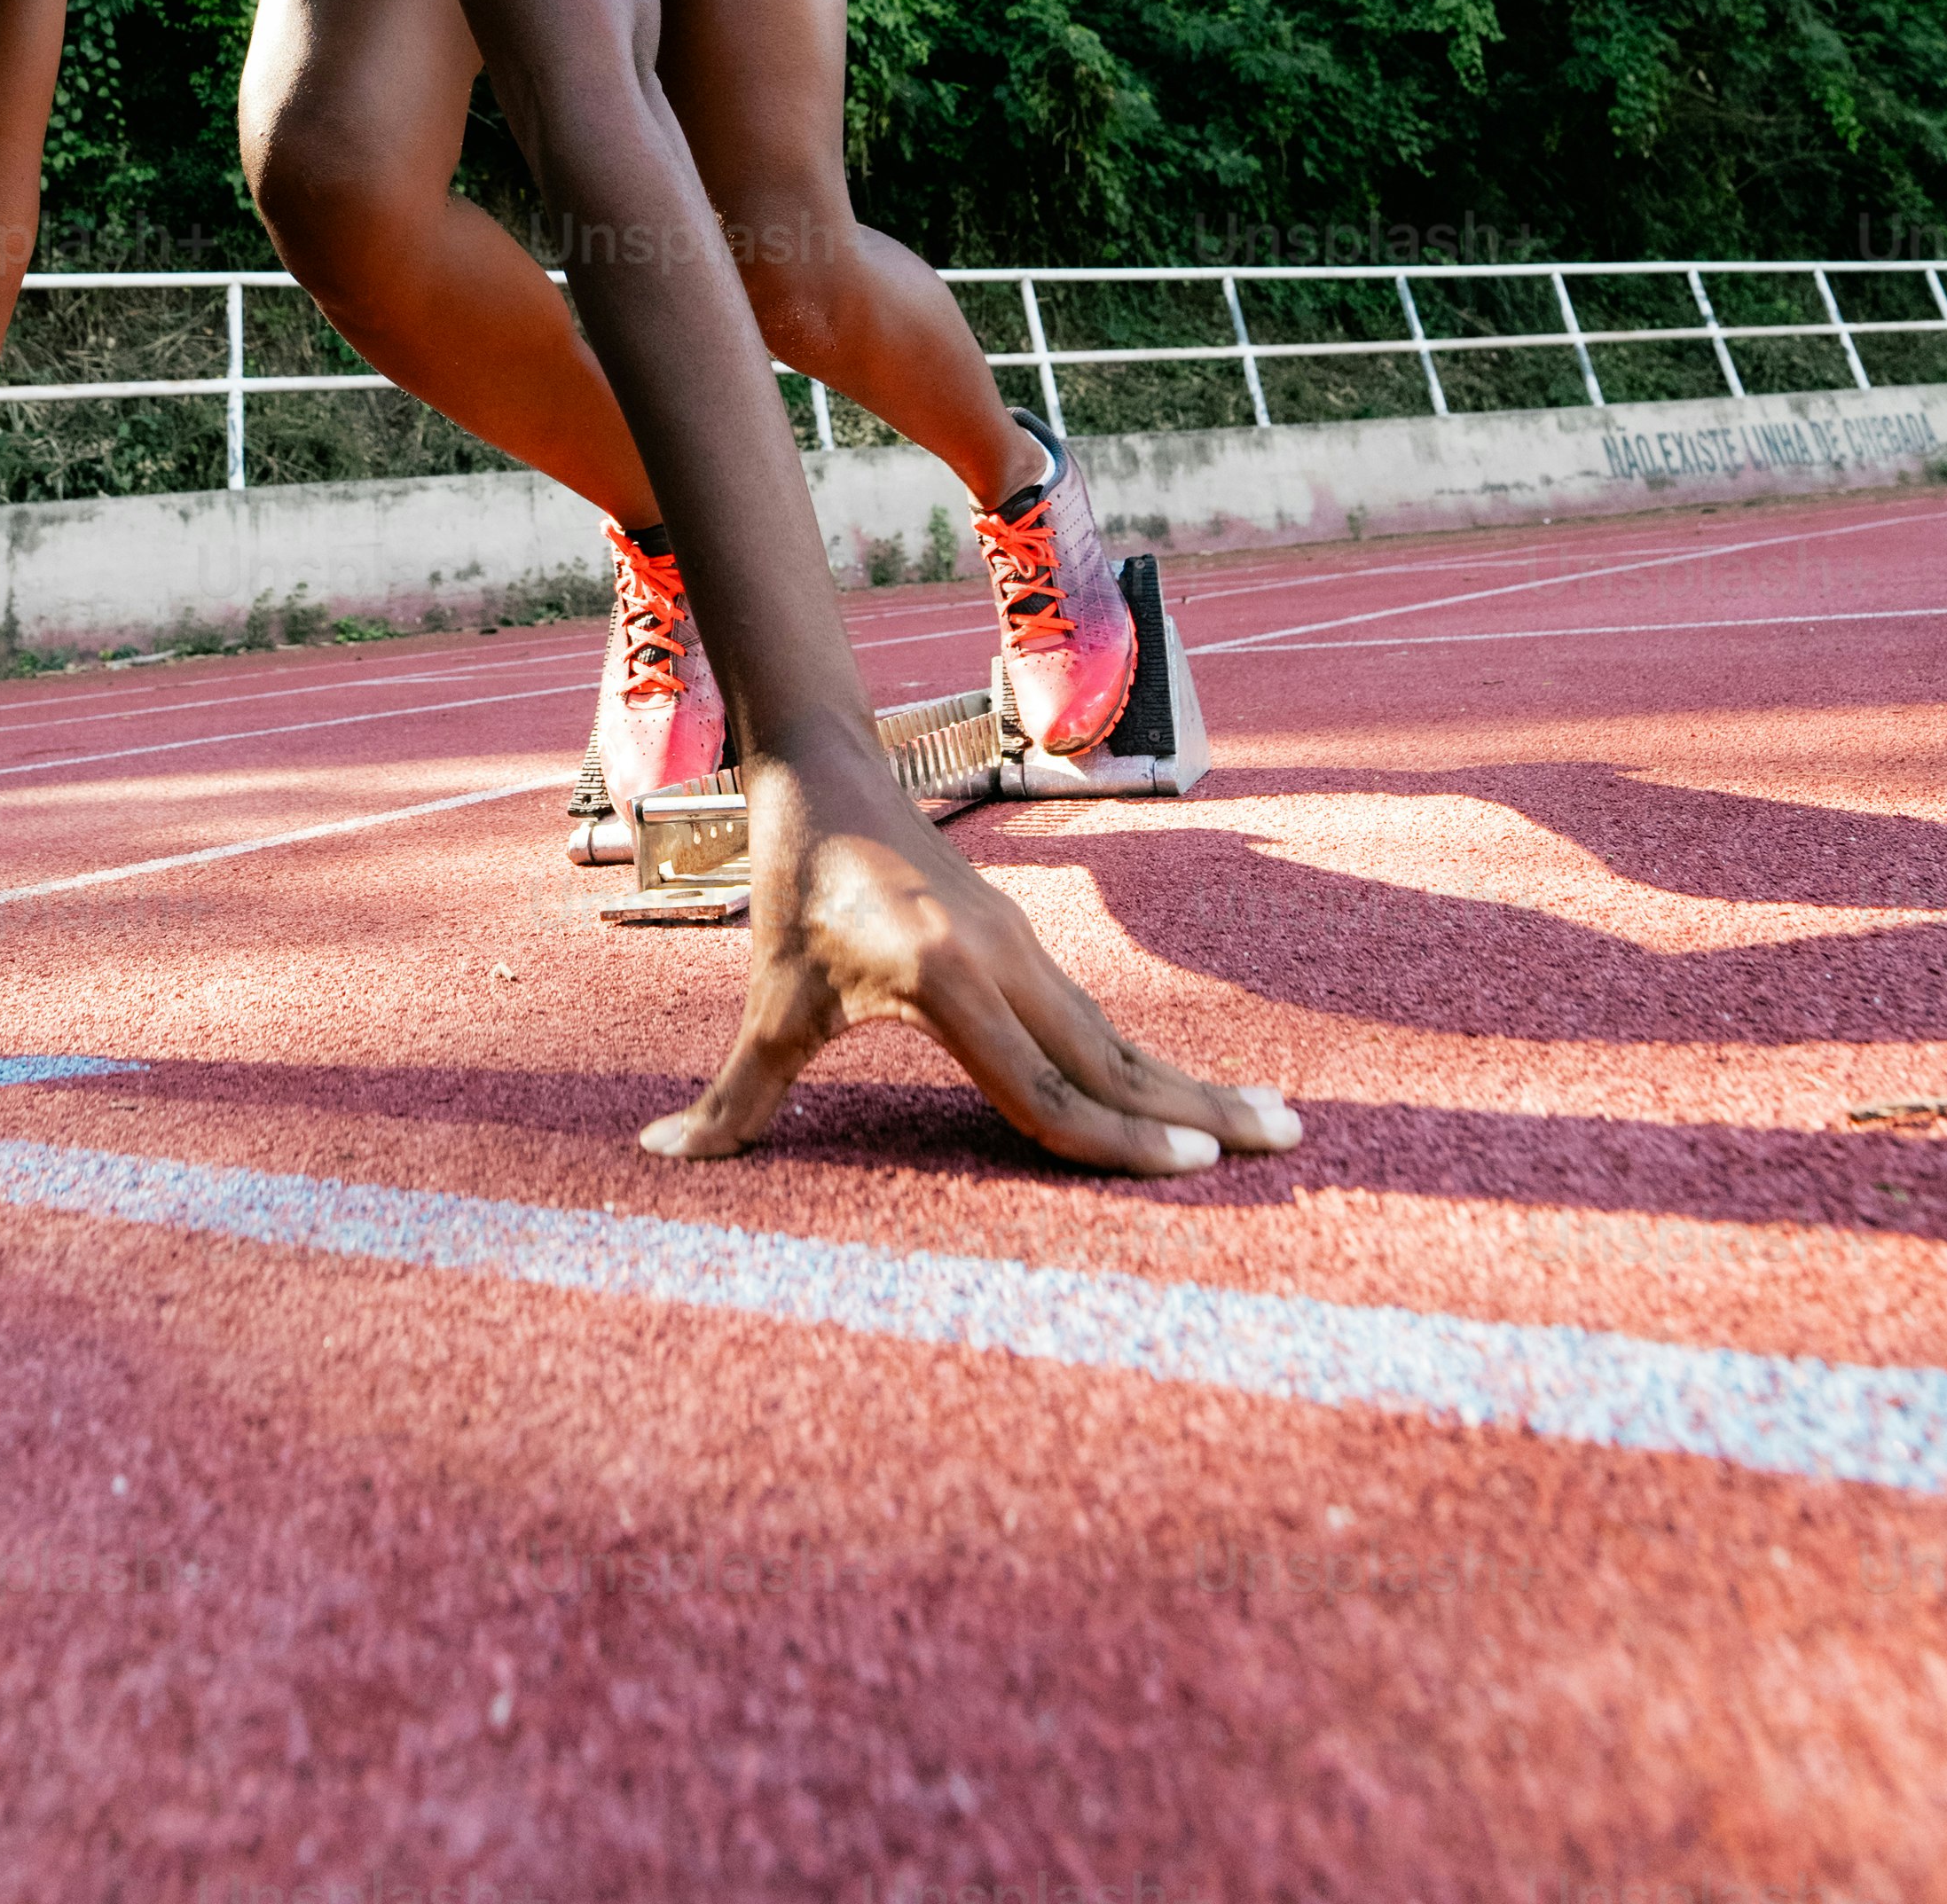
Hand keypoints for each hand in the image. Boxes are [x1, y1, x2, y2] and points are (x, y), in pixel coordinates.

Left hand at [639, 729, 1302, 1172]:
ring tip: (1273, 1123)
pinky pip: (1096, 1017)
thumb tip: (658, 1160)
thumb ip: (735, 1095)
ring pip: (1117, 1035)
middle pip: (1113, 1058)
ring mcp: (1023, 947)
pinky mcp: (1025, 941)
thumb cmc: (795, 890)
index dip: (1113, 1140)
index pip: (1044, 1088)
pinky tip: (1187, 1091)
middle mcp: (1003, 963)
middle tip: (1288, 1145)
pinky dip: (1150, 1059)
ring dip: (1192, 1082)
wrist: (828, 773)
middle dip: (1200, 1109)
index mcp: (945, 982)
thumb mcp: (769, 999)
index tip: (1190, 1172)